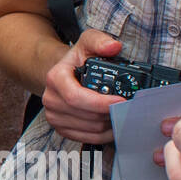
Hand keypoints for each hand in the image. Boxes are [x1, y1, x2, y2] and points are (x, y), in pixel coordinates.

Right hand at [41, 29, 123, 143]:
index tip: (121, 101)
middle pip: (87, 116)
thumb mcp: (88, 42)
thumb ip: (100, 41)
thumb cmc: (78, 59)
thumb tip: (113, 46)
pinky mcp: (62, 130)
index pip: (76, 97)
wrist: (63, 74)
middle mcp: (51, 99)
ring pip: (91, 129)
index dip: (100, 103)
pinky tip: (113, 122)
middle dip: (111, 113)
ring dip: (110, 123)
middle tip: (130, 107)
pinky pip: (88, 139)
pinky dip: (105, 134)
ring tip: (122, 113)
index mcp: (55, 78)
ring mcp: (55, 117)